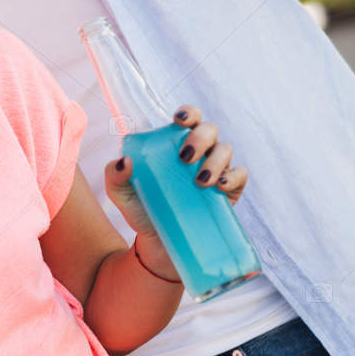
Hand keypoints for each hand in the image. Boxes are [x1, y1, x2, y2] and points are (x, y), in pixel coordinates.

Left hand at [104, 105, 248, 276]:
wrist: (158, 242)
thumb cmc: (141, 209)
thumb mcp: (121, 193)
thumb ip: (115, 175)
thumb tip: (126, 160)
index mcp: (173, 144)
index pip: (187, 119)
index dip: (187, 113)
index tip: (179, 120)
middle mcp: (199, 151)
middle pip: (209, 129)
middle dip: (199, 138)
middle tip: (184, 157)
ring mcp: (216, 169)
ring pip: (225, 150)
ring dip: (215, 161)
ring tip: (200, 180)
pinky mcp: (229, 190)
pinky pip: (240, 175)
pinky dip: (233, 177)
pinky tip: (220, 186)